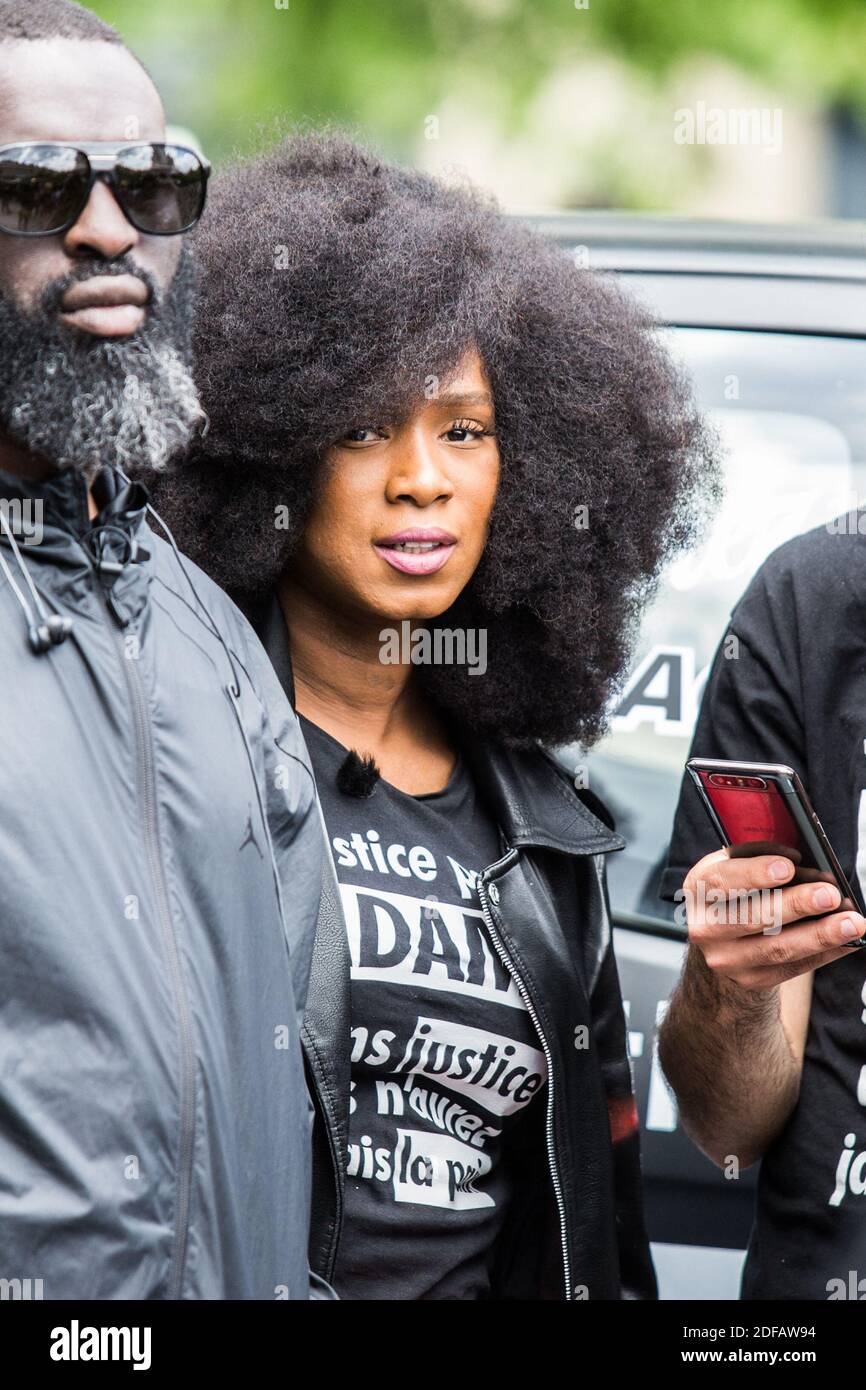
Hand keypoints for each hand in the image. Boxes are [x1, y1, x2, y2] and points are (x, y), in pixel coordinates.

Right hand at [681, 849, 864, 990]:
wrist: (721, 942)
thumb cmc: (735, 894)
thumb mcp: (733, 867)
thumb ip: (759, 857)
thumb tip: (800, 862)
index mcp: (699, 890)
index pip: (722, 881)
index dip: (754, 874)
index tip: (788, 868)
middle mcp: (707, 927)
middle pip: (754, 917)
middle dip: (797, 905)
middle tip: (831, 895)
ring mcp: (727, 959)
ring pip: (778, 948)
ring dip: (820, 935)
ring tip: (852, 922)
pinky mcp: (751, 980)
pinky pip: (793, 968)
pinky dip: (824, 953)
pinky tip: (847, 941)